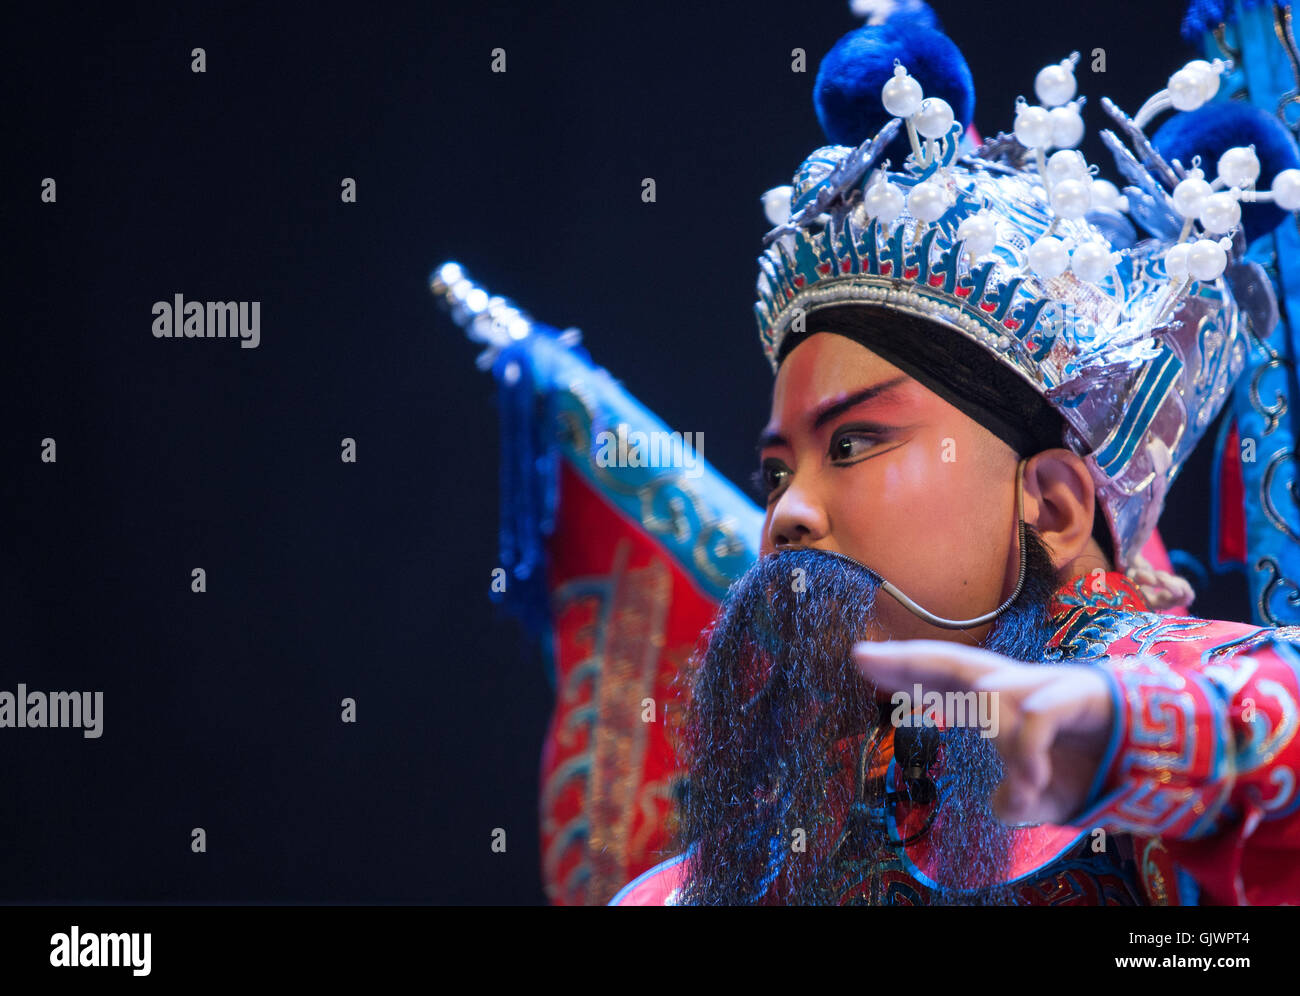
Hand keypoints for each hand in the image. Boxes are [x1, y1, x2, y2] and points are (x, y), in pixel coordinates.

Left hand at [852, 639, 1115, 825]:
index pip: (942, 681)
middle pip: (956, 663)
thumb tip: (999, 804)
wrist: (1163, 752)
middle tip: (862, 657)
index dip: (903, 670)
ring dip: (987, 723)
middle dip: (909, 657)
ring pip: (997, 688)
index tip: (858, 660)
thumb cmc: (1091, 766)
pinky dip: (1029, 746)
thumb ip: (1017, 799)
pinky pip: (1042, 713)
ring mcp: (1048, 686)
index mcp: (1001, 704)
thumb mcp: (1046, 798)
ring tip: (1005, 769)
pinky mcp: (1083, 694)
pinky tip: (1028, 776)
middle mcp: (1019, 686)